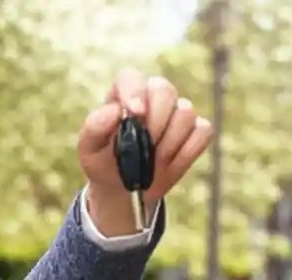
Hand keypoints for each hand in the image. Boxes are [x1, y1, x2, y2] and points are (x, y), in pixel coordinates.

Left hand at [78, 69, 214, 235]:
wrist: (123, 189)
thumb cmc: (103, 162)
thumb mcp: (88, 149)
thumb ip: (95, 127)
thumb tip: (114, 112)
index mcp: (124, 93)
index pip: (131, 78)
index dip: (135, 92)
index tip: (136, 113)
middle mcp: (153, 97)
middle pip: (165, 90)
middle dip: (154, 123)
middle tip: (142, 148)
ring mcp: (177, 113)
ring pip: (186, 112)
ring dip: (168, 143)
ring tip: (151, 161)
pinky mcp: (196, 131)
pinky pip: (203, 132)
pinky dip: (186, 151)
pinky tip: (169, 164)